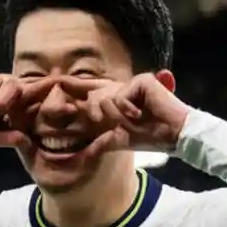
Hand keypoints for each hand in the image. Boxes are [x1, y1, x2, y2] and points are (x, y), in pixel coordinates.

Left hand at [56, 73, 190, 158]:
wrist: (173, 135)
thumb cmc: (147, 137)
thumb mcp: (116, 139)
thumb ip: (97, 139)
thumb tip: (75, 146)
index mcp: (113, 100)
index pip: (88, 92)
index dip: (72, 88)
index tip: (53, 87)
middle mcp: (119, 88)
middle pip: (92, 96)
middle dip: (93, 112)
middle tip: (105, 120)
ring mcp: (130, 83)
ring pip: (105, 99)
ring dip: (117, 116)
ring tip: (134, 120)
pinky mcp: (141, 81)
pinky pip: (120, 97)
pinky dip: (128, 110)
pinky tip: (140, 114)